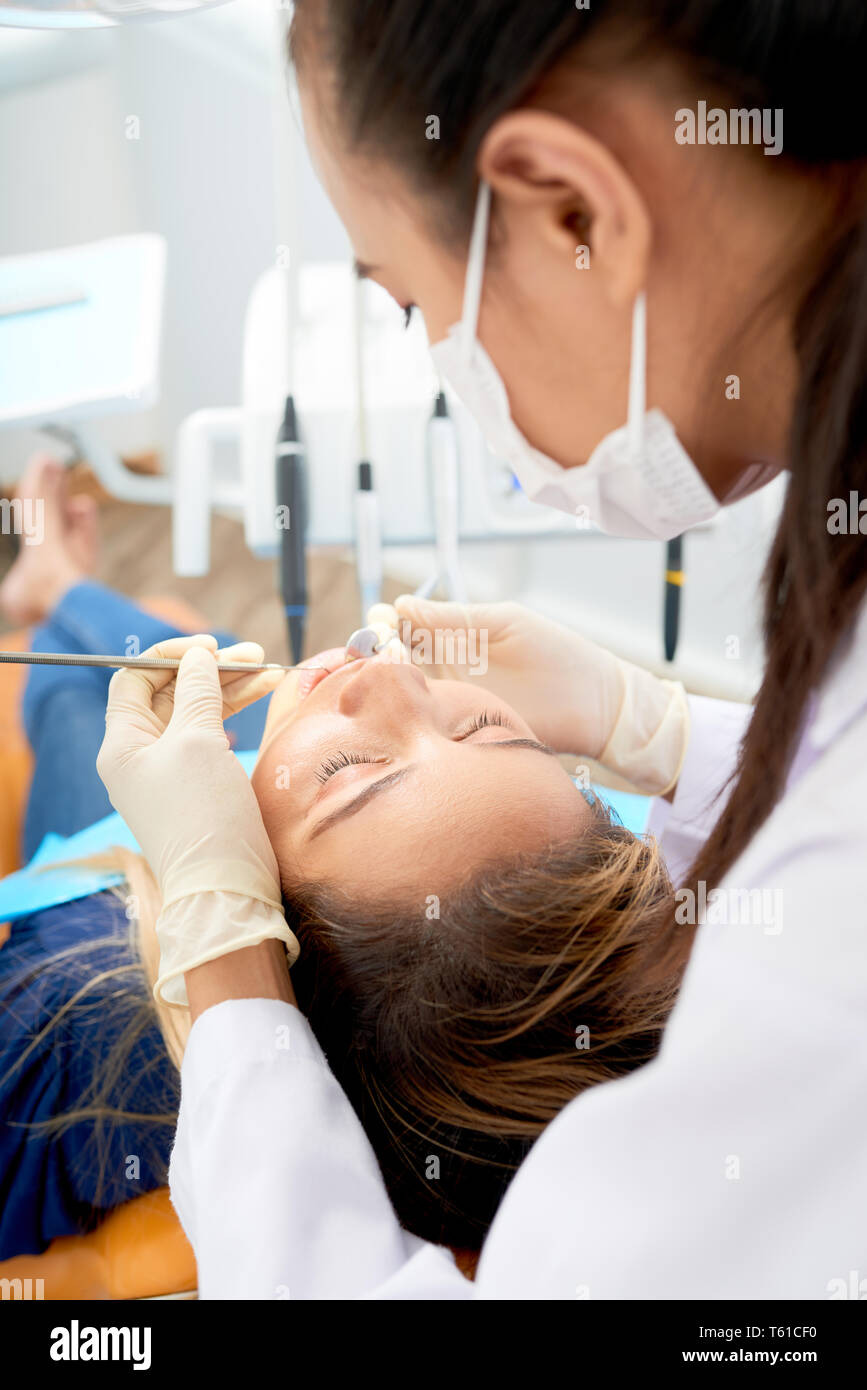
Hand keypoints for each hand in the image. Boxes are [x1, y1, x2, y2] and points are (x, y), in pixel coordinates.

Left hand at [97, 634, 299, 1005]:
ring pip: (195, 713)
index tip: (210, 648)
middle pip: (169, 693)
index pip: (134, 678)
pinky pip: (210, 737)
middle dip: (211, 669)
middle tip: (255, 655)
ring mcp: (169, 773)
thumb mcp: (197, 740)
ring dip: (230, 689)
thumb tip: (198, 657)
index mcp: (121, 744)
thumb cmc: (203, 813)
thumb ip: (197, 691)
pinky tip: (261, 698)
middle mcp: (139, 757)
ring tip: (270, 670)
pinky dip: (234, 715)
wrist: (225, 888)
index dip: (171, 656)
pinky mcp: (198, 788)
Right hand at [392, 596, 688, 794]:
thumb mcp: (503, 623)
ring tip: (388, 671)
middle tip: (373, 647)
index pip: (404, 630)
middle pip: (394, 663)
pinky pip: (427, 727)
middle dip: (376, 653)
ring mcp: (452, 704)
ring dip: (388, 683)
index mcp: (454, 641)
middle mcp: (446, 673)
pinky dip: (409, 717)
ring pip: (405, 695)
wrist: (595, 703)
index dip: (385, 624)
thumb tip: (402, 604)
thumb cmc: (555, 653)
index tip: (380, 619)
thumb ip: (455, 617)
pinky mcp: (461, 735)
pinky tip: (404, 703)